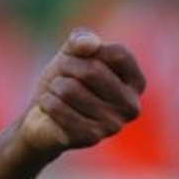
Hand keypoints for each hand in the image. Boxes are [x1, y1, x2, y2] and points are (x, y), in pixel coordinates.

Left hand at [16, 28, 145, 157]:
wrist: (42, 116)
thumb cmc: (64, 81)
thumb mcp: (71, 53)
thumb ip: (81, 39)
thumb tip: (90, 44)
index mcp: (135, 82)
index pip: (118, 54)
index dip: (89, 50)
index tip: (79, 58)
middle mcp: (131, 106)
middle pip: (92, 71)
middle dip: (66, 67)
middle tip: (62, 77)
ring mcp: (113, 125)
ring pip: (69, 89)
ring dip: (55, 87)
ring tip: (58, 95)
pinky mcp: (90, 138)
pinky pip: (58, 108)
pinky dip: (46, 102)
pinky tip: (50, 108)